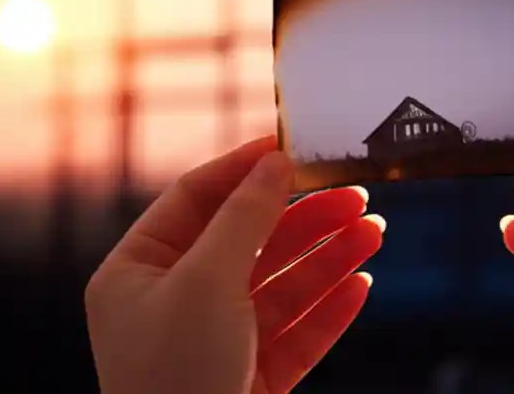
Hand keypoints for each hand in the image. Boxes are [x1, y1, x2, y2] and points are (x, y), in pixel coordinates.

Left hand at [85, 137, 384, 393]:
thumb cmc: (173, 376)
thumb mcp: (205, 281)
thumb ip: (245, 217)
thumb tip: (274, 162)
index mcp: (137, 272)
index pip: (194, 199)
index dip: (244, 168)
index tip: (293, 144)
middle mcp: (172, 302)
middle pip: (248, 241)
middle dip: (304, 217)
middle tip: (356, 193)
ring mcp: (214, 343)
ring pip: (280, 286)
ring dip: (328, 257)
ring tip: (376, 230)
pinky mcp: (250, 379)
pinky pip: (296, 334)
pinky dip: (330, 308)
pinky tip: (363, 282)